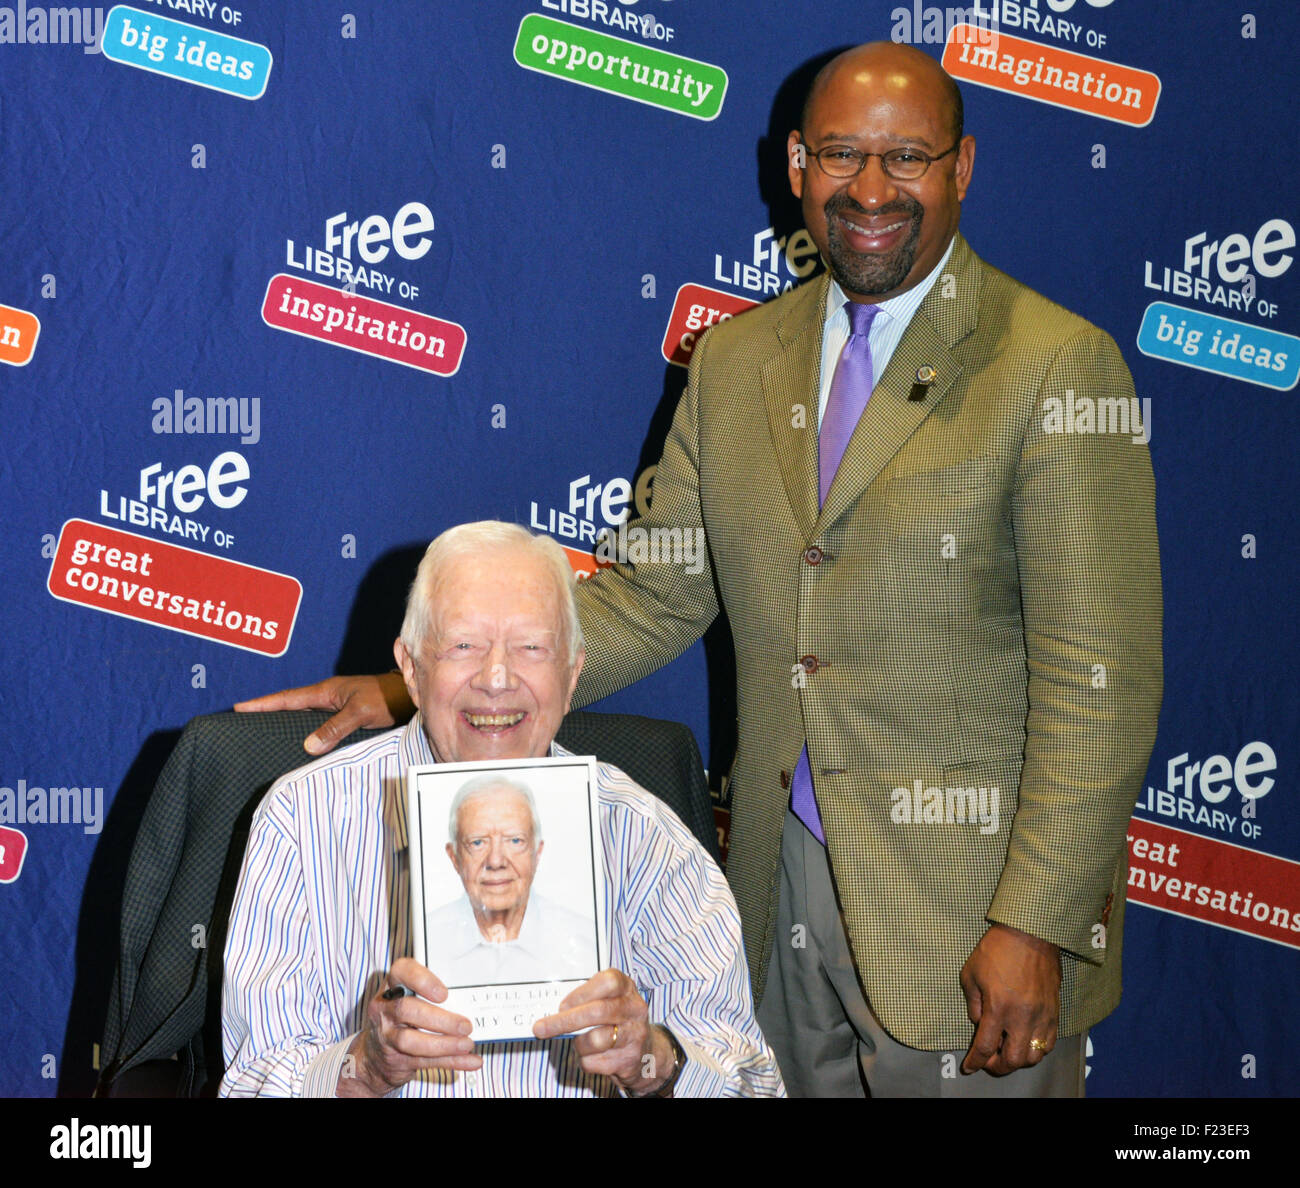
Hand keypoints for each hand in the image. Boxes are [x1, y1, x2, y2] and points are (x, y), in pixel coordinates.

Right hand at [234, 671, 414, 754]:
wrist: (411, 695)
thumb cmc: (388, 698)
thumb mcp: (361, 712)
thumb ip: (335, 727)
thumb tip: (308, 745)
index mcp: (326, 692)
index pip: (287, 698)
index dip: (263, 704)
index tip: (239, 707)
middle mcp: (328, 697)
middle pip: (290, 705)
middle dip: (267, 710)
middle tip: (243, 719)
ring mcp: (336, 705)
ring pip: (304, 714)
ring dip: (285, 720)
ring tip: (265, 730)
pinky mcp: (346, 714)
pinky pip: (318, 722)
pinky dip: (305, 728)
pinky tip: (302, 740)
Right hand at [337, 958, 479, 1096]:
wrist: (374, 1055)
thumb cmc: (402, 1017)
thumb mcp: (410, 997)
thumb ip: (433, 995)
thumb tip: (471, 1000)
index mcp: (392, 986)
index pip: (401, 972)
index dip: (422, 980)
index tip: (443, 993)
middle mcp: (384, 1009)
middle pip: (407, 1010)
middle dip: (440, 1019)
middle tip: (465, 1025)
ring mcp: (387, 1036)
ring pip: (411, 1041)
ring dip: (444, 1044)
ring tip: (467, 1044)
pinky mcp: (396, 1059)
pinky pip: (424, 1061)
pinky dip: (450, 1061)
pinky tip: (469, 1060)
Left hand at [532, 969, 675, 1093]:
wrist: (646, 1051)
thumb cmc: (617, 1020)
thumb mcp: (609, 1000)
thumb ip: (587, 999)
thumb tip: (553, 1010)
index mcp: (627, 987)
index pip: (608, 982)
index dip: (581, 993)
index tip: (562, 1005)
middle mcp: (634, 1009)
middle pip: (598, 1012)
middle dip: (564, 1021)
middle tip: (540, 1028)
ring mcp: (635, 1035)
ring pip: (595, 1039)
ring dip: (578, 1044)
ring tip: (579, 1043)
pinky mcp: (629, 1060)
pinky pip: (595, 1062)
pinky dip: (585, 1061)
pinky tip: (591, 1056)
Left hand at [959, 922, 1060, 1075]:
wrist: (1030, 933)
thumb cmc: (996, 949)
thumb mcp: (971, 973)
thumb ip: (973, 1004)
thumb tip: (980, 1023)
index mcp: (998, 1008)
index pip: (986, 1047)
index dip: (976, 1062)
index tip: (969, 1067)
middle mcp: (1022, 1017)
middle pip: (1014, 1060)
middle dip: (998, 1066)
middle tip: (989, 1061)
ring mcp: (1042, 1016)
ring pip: (1034, 1056)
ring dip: (1019, 1060)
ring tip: (1007, 1050)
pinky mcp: (1055, 1011)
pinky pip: (1049, 1042)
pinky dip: (1036, 1049)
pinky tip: (1026, 1041)